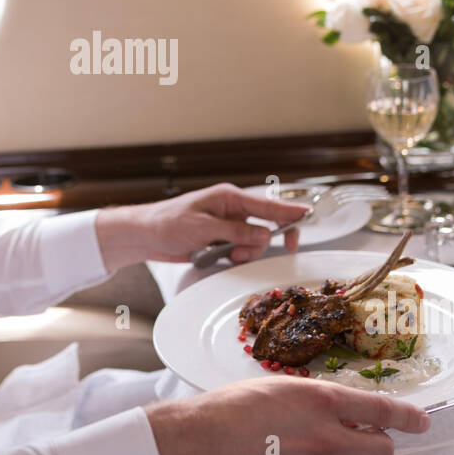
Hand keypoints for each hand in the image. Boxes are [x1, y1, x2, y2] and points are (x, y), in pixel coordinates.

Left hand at [95, 182, 312, 269]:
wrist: (144, 236)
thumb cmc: (168, 223)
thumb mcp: (203, 227)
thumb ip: (236, 232)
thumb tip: (266, 235)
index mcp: (229, 198)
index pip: (267, 204)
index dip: (289, 211)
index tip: (308, 215)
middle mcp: (232, 210)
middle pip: (266, 224)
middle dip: (265, 240)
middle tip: (274, 250)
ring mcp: (227, 226)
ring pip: (254, 242)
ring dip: (245, 252)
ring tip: (224, 254)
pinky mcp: (220, 240)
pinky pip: (240, 250)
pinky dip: (234, 256)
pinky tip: (218, 256)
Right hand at [144, 376, 430, 454]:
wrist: (196, 447)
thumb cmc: (226, 410)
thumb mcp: (275, 387)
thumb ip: (311, 397)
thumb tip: (334, 406)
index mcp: (320, 400)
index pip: (381, 410)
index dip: (407, 416)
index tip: (420, 421)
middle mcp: (324, 437)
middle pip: (379, 452)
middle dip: (378, 446)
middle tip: (367, 440)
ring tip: (306, 448)